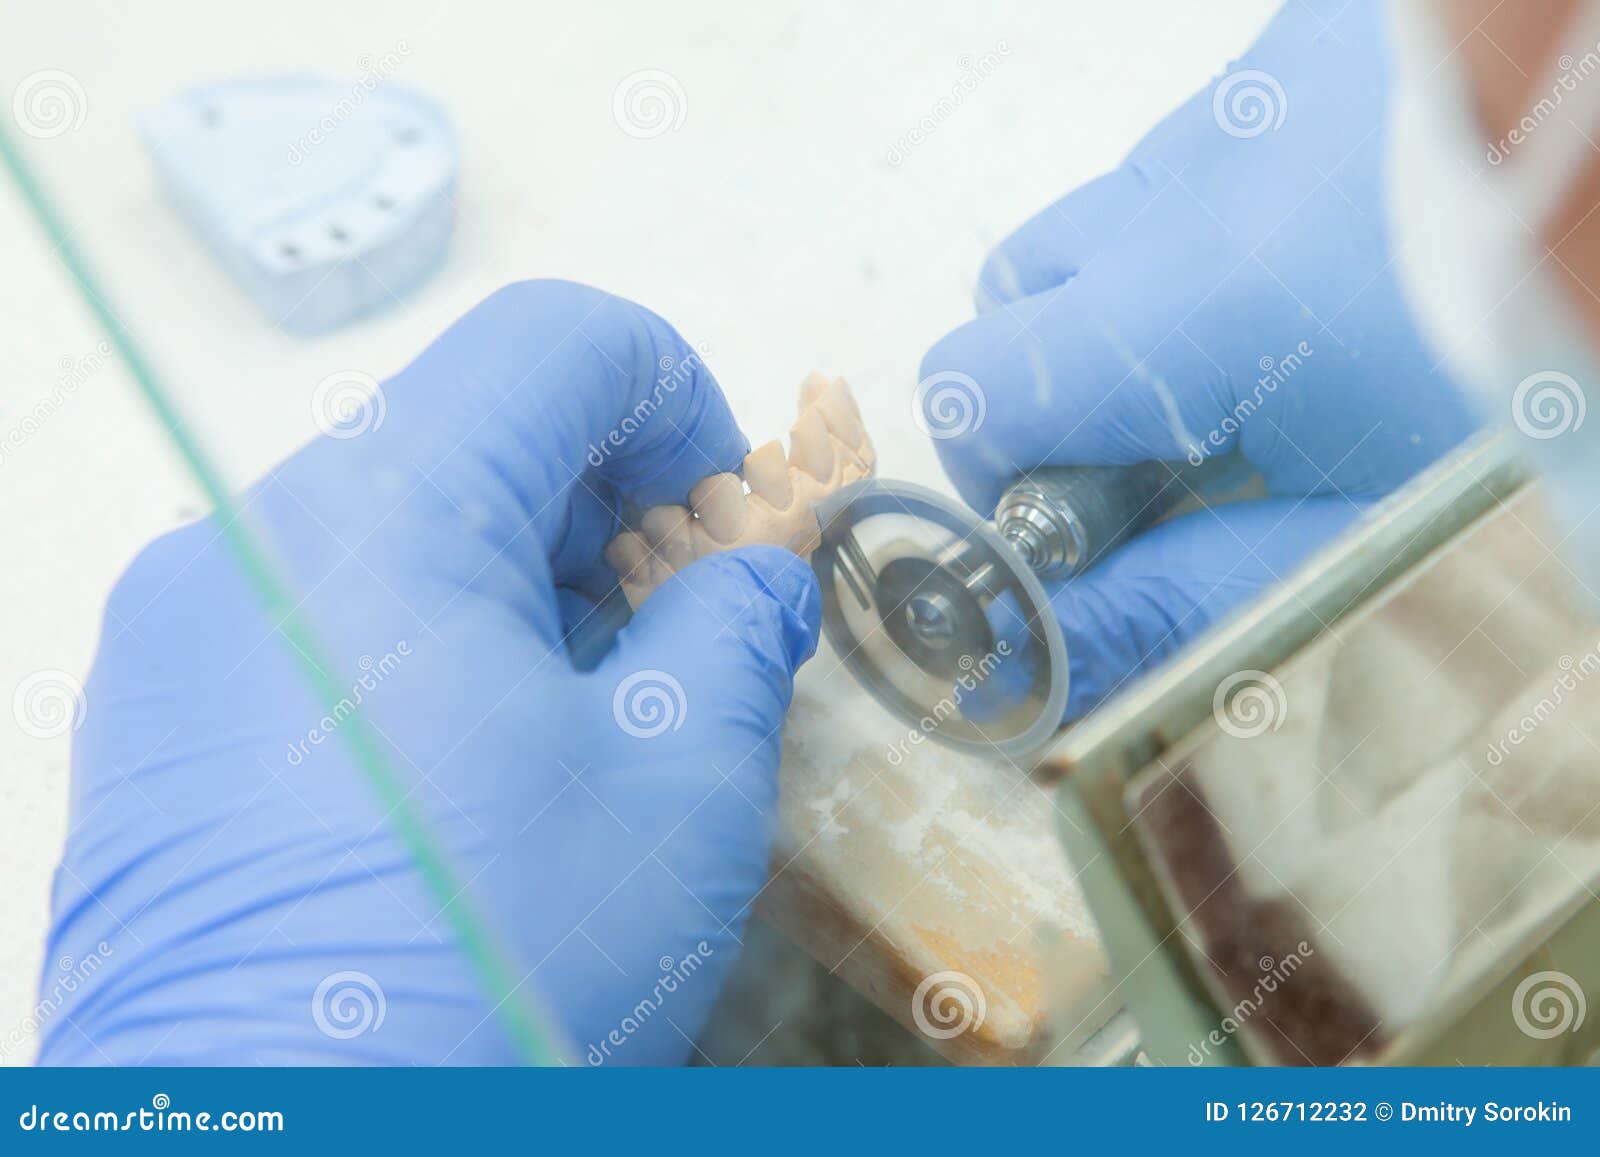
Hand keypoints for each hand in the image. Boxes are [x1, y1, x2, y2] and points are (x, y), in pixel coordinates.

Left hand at [39, 281, 819, 1064]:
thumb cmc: (489, 975)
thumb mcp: (677, 786)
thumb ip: (733, 633)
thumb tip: (751, 579)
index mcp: (382, 516)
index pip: (552, 342)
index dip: (676, 397)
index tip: (723, 513)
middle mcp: (249, 541)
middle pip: (463, 428)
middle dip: (601, 500)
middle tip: (677, 624)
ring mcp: (181, 634)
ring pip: (386, 526)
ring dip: (514, 577)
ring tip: (583, 711)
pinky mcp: (154, 725)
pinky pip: (311, 615)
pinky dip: (420, 638)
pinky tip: (475, 764)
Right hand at [920, 0, 1478, 717]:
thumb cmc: (1543, 403)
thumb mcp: (1363, 539)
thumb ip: (1178, 600)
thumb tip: (1033, 656)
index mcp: (1201, 305)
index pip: (975, 385)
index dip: (996, 469)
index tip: (1073, 520)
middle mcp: (1204, 173)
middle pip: (1019, 288)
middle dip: (1058, 380)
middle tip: (1172, 453)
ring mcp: (1261, 92)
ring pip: (1116, 213)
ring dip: (1148, 295)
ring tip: (1283, 353)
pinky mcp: (1317, 46)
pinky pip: (1208, 142)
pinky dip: (1227, 218)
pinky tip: (1338, 263)